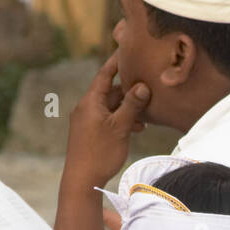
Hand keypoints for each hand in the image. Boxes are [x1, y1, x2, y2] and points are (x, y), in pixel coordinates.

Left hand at [63, 52, 150, 188]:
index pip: (105, 74)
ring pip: (111, 107)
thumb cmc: (100, 152)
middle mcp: (86, 108)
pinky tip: (135, 128)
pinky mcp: (90, 133)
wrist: (81, 179)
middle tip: (148, 89)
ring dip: (128, 109)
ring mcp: (87, 121)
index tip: (126, 49)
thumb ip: (132, 105)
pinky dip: (121, 120)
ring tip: (145, 116)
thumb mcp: (120, 127)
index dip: (117, 62)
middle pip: (111, 91)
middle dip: (129, 91)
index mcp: (91, 101)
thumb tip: (142, 86)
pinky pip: (108, 119)